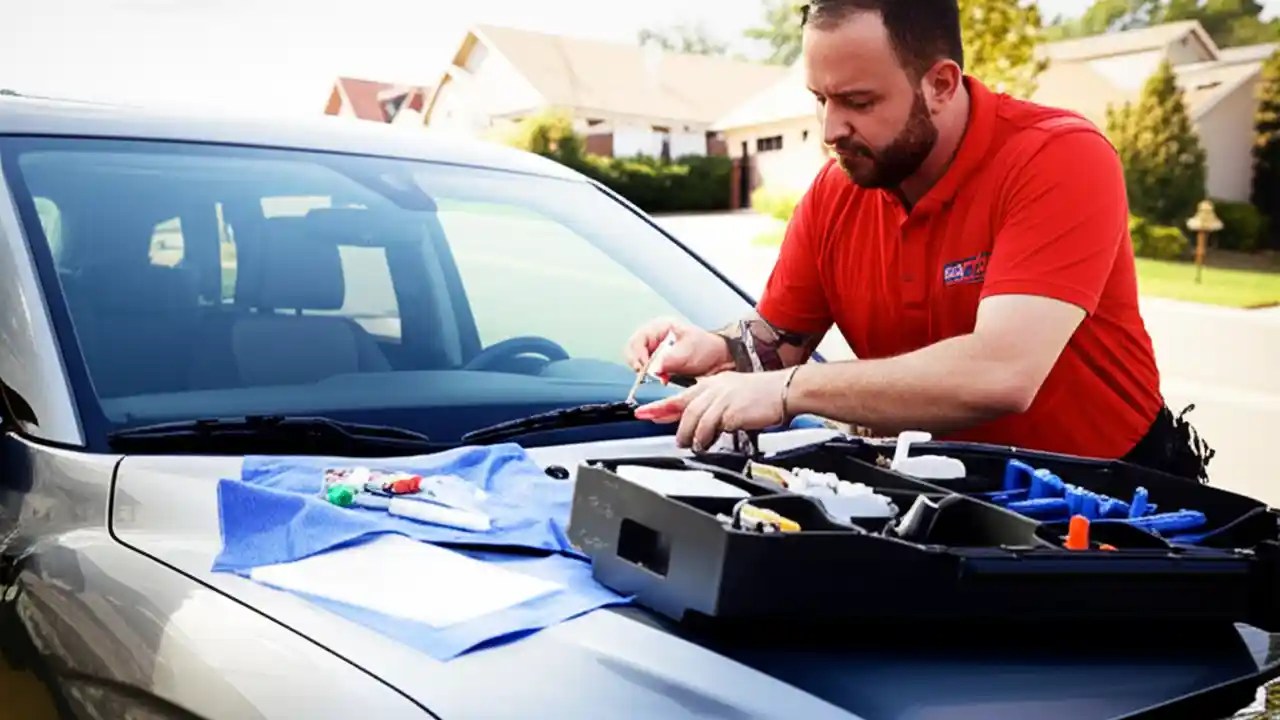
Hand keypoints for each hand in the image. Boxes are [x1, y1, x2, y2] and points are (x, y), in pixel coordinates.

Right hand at [623, 317, 731, 379]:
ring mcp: (656, 351)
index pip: (637, 340)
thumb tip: (654, 369)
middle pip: (633, 351)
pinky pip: (647, 371)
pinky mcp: (659, 363)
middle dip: (640, 365)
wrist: (720, 360)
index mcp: (660, 327)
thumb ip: (669, 359)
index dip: (638, 355)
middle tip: (651, 375)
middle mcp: (654, 337)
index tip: (645, 369)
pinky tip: (663, 378)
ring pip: (638, 362)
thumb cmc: (707, 349)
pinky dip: (652, 377)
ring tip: (661, 377)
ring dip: (646, 372)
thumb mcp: (688, 352)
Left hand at [634, 370, 788, 450]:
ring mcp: (722, 399)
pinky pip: (713, 427)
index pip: (681, 396)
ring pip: (696, 420)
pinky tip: (708, 443)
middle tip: (675, 441)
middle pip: (685, 409)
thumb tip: (698, 423)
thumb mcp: (733, 394)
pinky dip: (708, 437)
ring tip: (693, 445)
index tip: (644, 413)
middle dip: (674, 426)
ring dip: (691, 436)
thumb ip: (714, 405)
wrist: (784, 391)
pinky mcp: (732, 411)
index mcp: (713, 384)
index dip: (661, 406)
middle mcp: (714, 389)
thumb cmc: (763, 395)